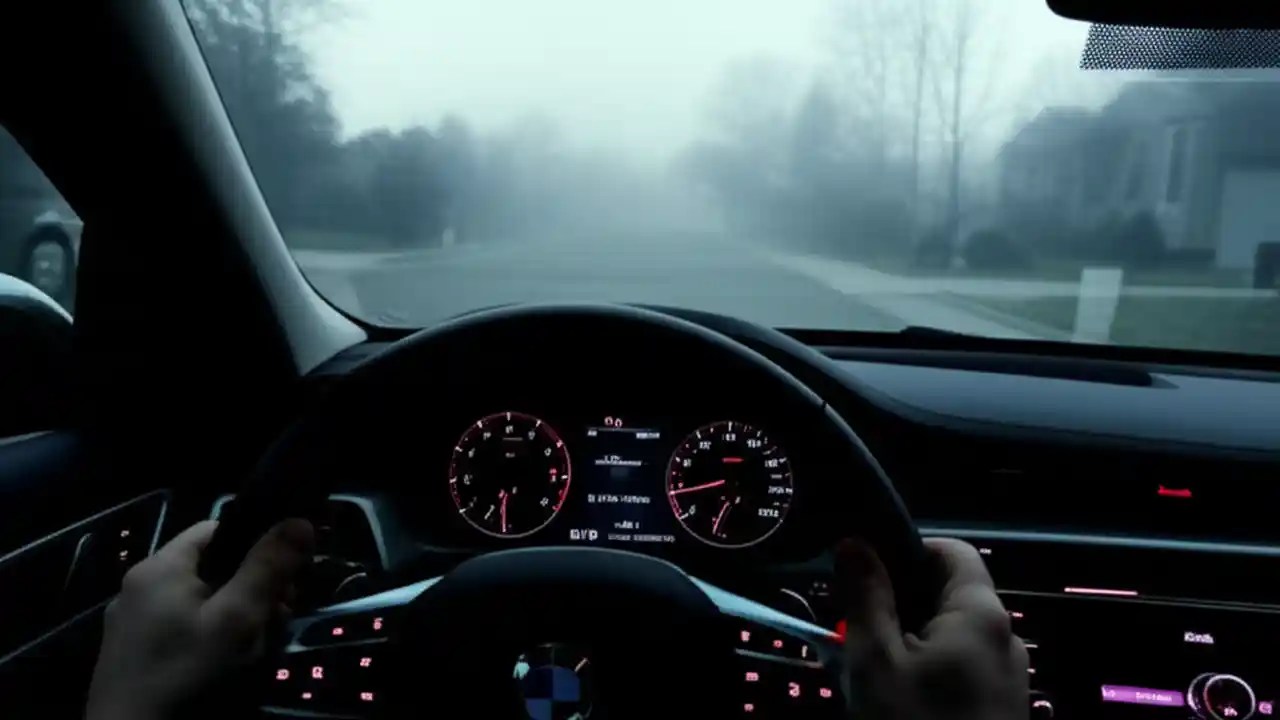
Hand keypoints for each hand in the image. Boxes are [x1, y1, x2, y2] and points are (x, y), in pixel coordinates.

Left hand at [87, 519, 313, 719]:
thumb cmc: (187, 674)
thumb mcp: (237, 619)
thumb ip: (268, 568)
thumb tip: (300, 520)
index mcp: (160, 567)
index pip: (218, 529)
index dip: (258, 543)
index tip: (288, 575)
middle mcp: (139, 587)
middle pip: (212, 569)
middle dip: (253, 590)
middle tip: (279, 619)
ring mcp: (132, 625)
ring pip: (201, 604)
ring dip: (236, 620)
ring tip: (256, 649)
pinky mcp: (133, 656)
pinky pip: (182, 631)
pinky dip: (210, 640)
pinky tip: (227, 666)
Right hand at [836, 538, 1028, 719]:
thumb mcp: (876, 661)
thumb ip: (867, 597)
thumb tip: (855, 545)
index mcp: (980, 614)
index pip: (951, 550)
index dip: (905, 550)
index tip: (864, 573)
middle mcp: (1004, 637)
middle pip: (948, 593)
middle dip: (897, 602)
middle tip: (854, 627)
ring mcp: (1008, 675)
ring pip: (949, 634)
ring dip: (907, 639)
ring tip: (869, 667)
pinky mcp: (1001, 706)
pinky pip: (960, 667)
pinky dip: (926, 669)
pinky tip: (896, 697)